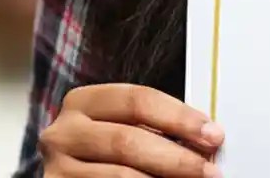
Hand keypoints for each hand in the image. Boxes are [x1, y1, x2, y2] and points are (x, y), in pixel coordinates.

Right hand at [38, 84, 224, 176]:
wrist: (74, 177)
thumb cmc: (108, 151)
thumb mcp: (125, 127)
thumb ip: (156, 126)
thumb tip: (206, 136)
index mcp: (83, 101)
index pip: (138, 100)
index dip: (179, 117)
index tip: (214, 134)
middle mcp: (63, 132)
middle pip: (128, 139)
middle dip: (176, 156)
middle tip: (210, 169)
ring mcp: (56, 167)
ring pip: (119, 175)